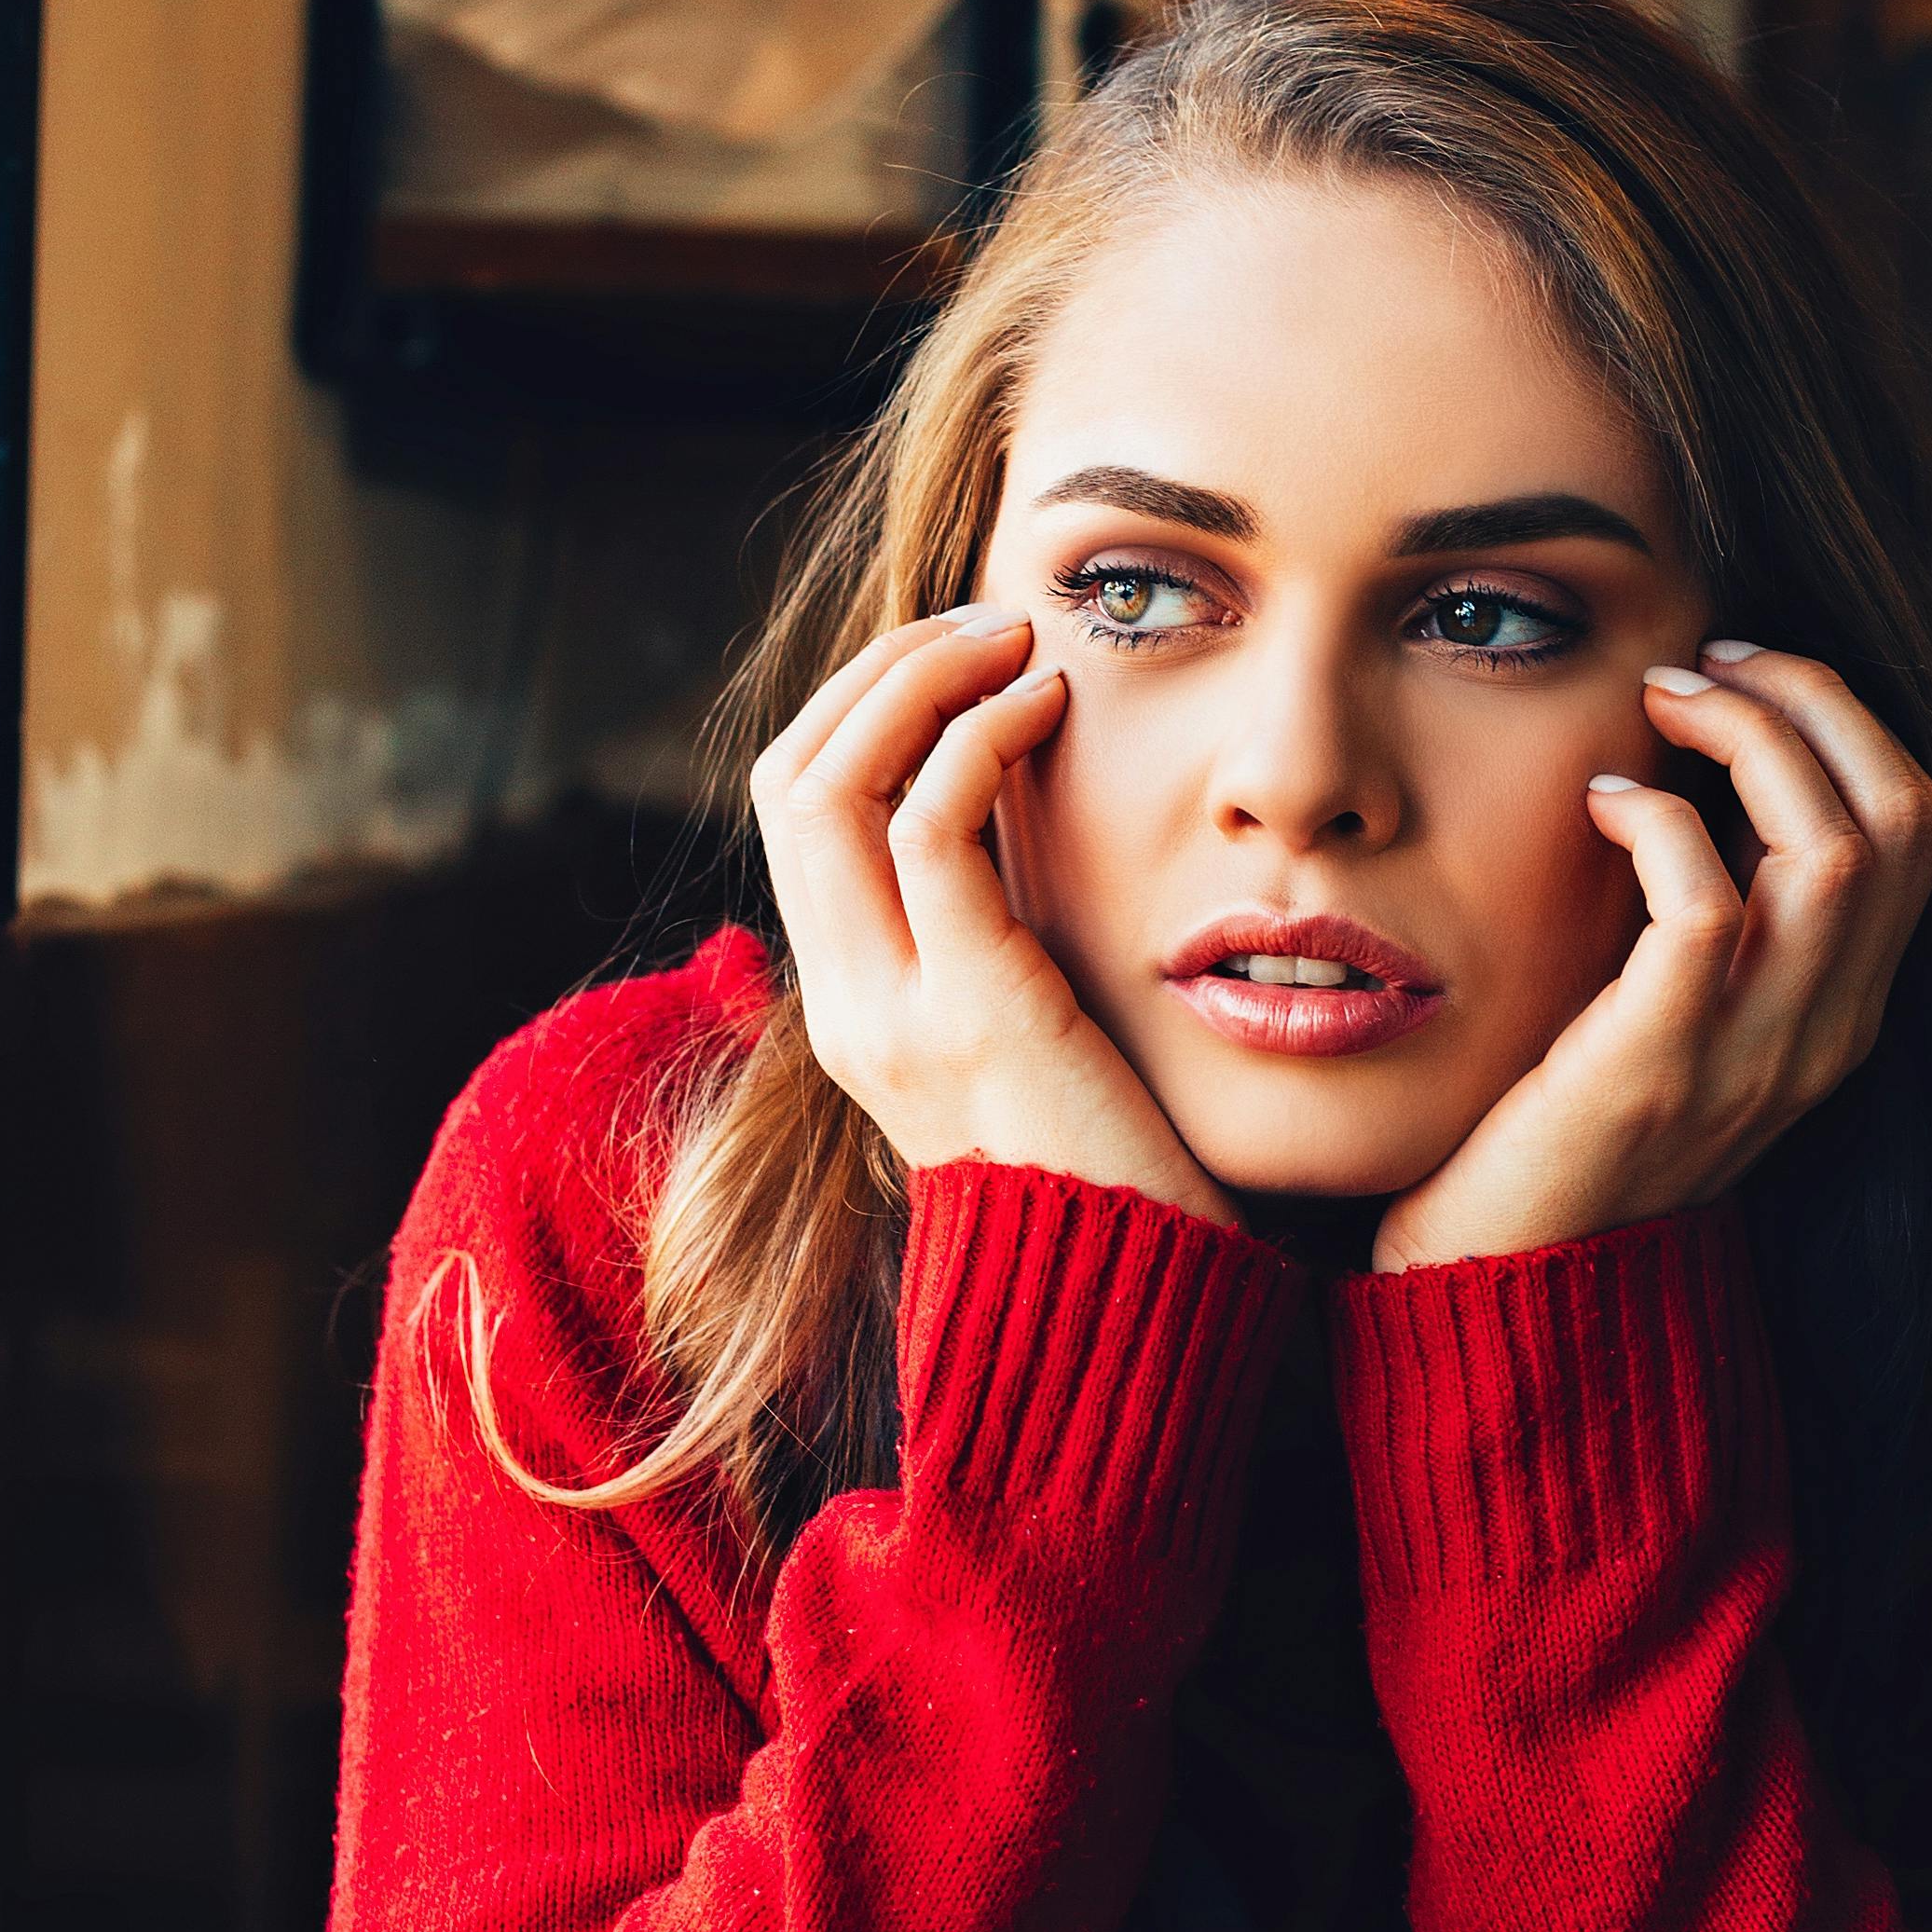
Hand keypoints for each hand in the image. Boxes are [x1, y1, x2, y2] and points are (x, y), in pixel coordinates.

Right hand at [751, 609, 1234, 1229]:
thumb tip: (1030, 816)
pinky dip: (976, 736)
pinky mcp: (970, 1011)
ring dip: (919, 678)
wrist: (1141, 1312)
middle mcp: (850, 1008)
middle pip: (790, 781)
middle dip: (880, 670)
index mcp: (859, 1010)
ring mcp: (893, 1012)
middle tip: (988, 619)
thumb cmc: (1127, 1176)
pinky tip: (1047, 705)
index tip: (967, 658)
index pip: (799, 813)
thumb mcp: (1044, 1036)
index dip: (864, 709)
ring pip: (829, 784)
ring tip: (1016, 638)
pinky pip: (929, 824)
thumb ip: (1010, 940)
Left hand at [1369, 646, 1931, 1273]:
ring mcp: (1755, 1057)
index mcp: (1842, 1012)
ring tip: (1662, 702)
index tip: (1744, 676)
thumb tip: (1711, 758)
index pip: (1922, 826)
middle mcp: (1826, 1034)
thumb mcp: (1675, 1007)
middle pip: (1905, 814)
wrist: (1506, 1286)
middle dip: (1814, 699)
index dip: (1847, 720)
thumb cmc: (1564, 1127)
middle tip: (1706, 663)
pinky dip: (1663, 822)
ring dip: (1750, 736)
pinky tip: (1605, 802)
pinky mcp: (1661, 1068)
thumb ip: (1718, 908)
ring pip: (1836, 846)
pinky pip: (1707, 906)